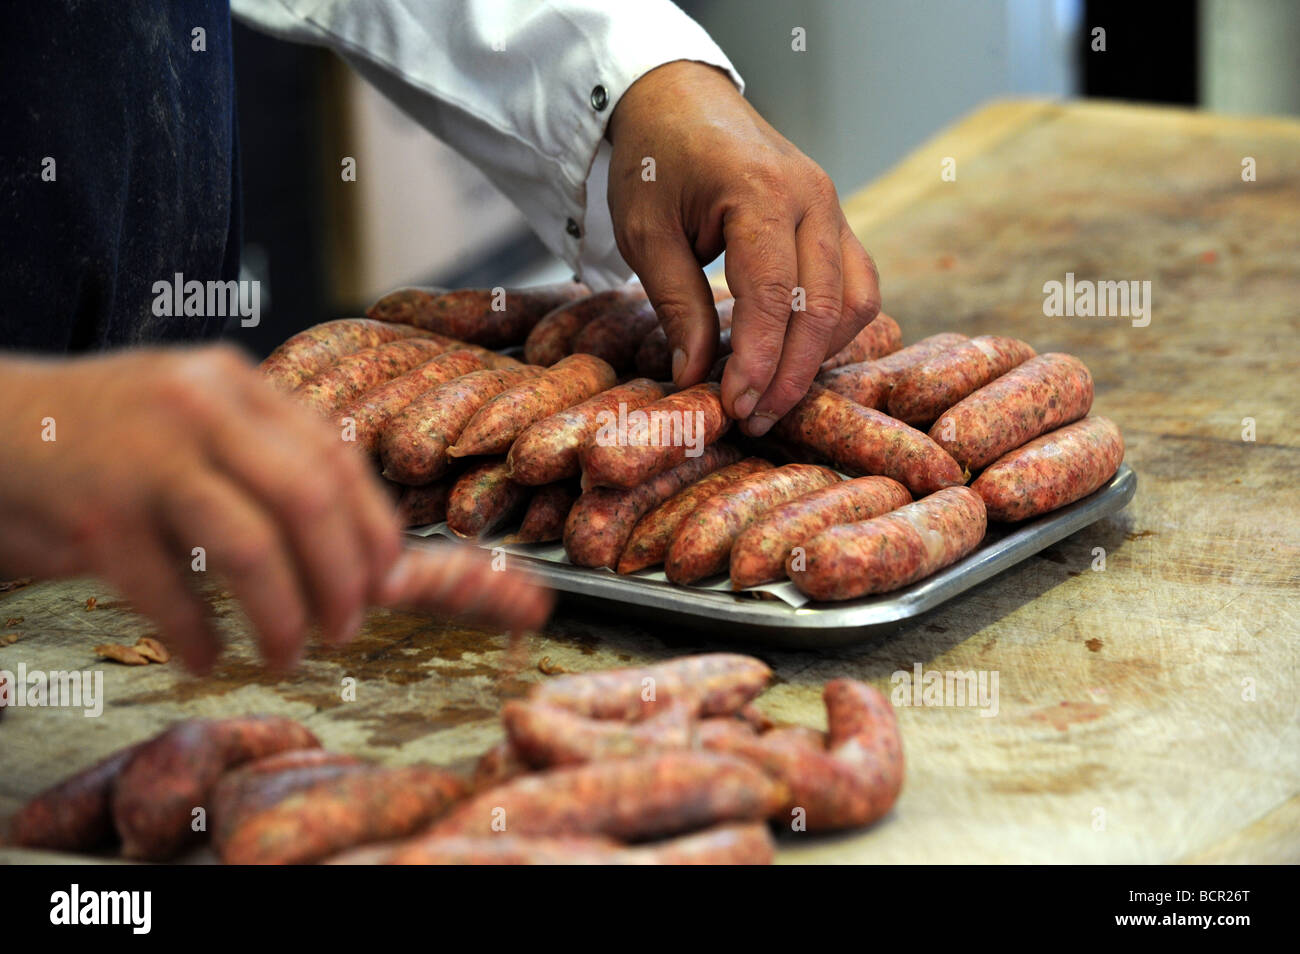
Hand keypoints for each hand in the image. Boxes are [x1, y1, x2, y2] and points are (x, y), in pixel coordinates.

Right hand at [0, 345, 551, 671]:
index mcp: (238, 384)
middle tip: (347, 630)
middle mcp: (201, 406)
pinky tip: (205, 660)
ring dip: (282, 616)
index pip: (337, 455)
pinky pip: (168, 591)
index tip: (389, 581)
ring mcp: (146, 455)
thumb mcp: (198, 419)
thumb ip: (269, 463)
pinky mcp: (96, 509)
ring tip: (287, 656)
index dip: (373, 527)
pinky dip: (196, 636)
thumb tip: (359, 555)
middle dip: (341, 578)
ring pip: (250, 547)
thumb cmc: (112, 438)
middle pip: (309, 500)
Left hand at [606, 60, 881, 435]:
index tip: (734, 407)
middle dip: (789, 375)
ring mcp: (834, 207)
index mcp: (761, 190)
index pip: (771, 296)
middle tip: (753, 420)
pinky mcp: (837, 223)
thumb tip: (696, 377)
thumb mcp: (645, 233)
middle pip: (821, 308)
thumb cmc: (657, 161)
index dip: (756, 362)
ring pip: (854, 302)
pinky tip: (796, 359)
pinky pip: (856, 286)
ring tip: (773, 398)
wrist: (679, 100)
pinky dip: (834, 330)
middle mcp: (813, 197)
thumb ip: (676, 305)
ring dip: (819, 358)